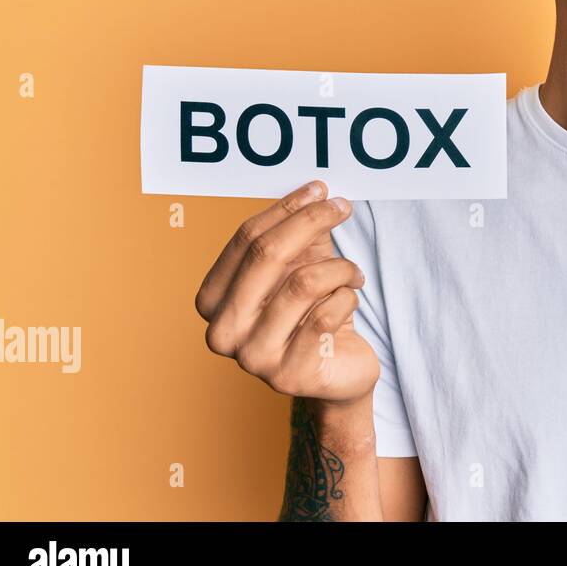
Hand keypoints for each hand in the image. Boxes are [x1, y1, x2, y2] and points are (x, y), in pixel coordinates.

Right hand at [195, 180, 378, 404]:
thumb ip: (299, 234)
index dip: (286, 208)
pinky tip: (350, 301)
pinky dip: (348, 297)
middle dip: (310, 222)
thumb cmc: (313, 312)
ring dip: (340, 268)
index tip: (320, 190)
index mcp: (212, 299)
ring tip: (354, 272)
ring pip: (304, 283)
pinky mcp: (288, 376)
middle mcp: (222, 331)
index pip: (246, 239)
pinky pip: (328, 314)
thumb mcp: (302, 266)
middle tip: (343, 207)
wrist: (338, 370)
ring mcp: (252, 358)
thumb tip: (314, 192)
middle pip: (266, 255)